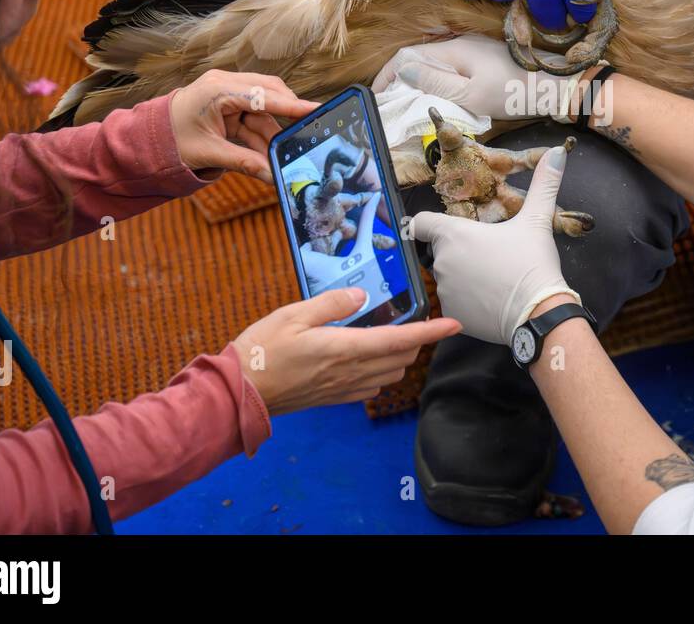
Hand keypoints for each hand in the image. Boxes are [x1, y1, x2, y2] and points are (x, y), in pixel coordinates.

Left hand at [170, 70, 318, 183]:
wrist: (148, 139)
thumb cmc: (171, 140)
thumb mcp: (208, 153)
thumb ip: (243, 162)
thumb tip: (272, 176)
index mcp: (217, 90)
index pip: (263, 95)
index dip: (291, 105)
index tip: (315, 110)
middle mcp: (225, 85)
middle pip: (269, 95)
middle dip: (286, 117)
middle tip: (305, 135)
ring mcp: (228, 94)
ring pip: (265, 110)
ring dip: (273, 134)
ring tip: (281, 156)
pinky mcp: (230, 106)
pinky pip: (255, 118)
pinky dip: (262, 136)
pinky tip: (269, 154)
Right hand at [232, 288, 460, 415]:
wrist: (239, 395)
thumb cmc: (260, 351)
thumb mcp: (293, 315)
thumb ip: (332, 304)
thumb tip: (362, 296)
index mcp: (345, 348)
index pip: (400, 340)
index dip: (432, 332)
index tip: (454, 324)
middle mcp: (350, 372)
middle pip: (401, 359)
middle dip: (418, 341)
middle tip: (418, 322)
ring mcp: (343, 389)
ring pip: (390, 376)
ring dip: (401, 358)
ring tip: (396, 338)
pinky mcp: (333, 399)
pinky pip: (371, 389)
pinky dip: (382, 374)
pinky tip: (370, 362)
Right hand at [372, 34, 584, 122]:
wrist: (555, 87)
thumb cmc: (514, 93)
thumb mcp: (470, 95)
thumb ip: (434, 82)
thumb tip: (401, 70)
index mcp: (452, 49)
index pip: (406, 56)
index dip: (386, 76)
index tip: (376, 98)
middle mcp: (459, 43)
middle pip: (417, 57)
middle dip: (398, 79)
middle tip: (388, 105)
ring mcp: (473, 49)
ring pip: (434, 62)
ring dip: (416, 80)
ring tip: (407, 104)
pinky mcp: (484, 59)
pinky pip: (450, 66)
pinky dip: (436, 80)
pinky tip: (437, 96)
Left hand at [410, 145, 578, 343]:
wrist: (539, 313)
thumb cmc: (533, 263)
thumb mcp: (538, 220)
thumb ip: (544, 184)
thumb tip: (559, 152)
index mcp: (455, 235)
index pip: (422, 223)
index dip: (433, 224)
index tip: (449, 228)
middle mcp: (442, 262)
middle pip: (441, 251)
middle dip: (461, 252)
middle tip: (491, 256)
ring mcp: (445, 290)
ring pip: (448, 277)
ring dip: (464, 276)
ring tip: (493, 279)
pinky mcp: (451, 312)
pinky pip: (454, 302)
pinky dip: (467, 301)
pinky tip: (490, 299)